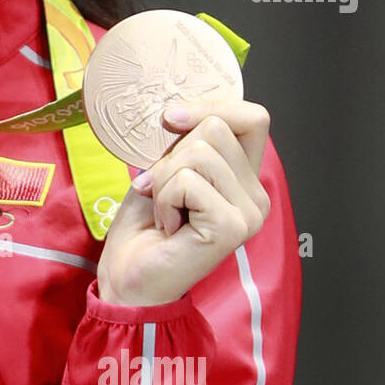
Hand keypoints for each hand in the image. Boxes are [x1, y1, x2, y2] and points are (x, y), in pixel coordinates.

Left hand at [96, 97, 271, 306]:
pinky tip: (168, 227)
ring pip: (199, 152)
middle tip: (160, 192)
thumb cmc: (143, 230)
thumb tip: (181, 111)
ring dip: (164, 180)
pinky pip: (187, 181)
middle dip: (172, 155)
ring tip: (164, 212)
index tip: (171, 120)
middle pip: (216, 128)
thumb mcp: (165, 170)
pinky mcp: (232, 226)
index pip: (252, 117)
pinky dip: (163, 199)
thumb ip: (186, 142)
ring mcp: (249, 213)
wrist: (128, 279)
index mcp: (245, 178)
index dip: (211, 106)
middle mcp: (256, 195)